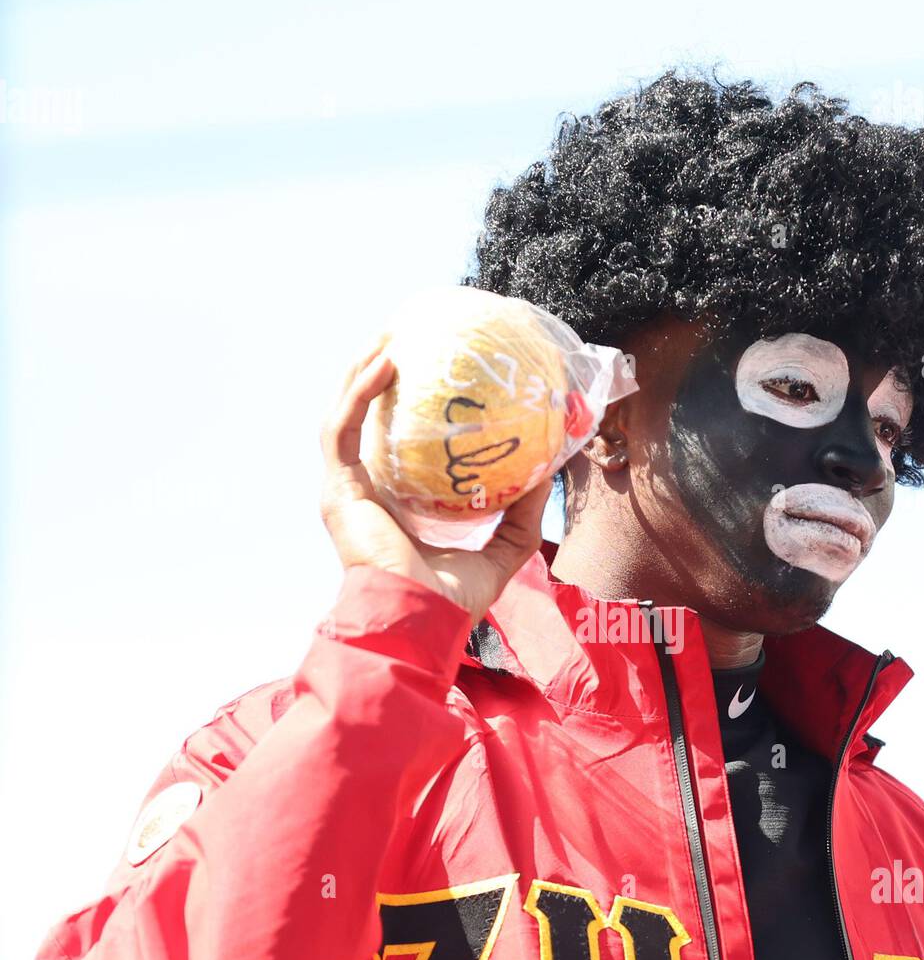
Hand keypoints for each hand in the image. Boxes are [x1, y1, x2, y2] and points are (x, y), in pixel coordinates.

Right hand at [319, 341, 550, 625]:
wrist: (420, 624)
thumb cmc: (452, 600)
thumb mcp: (502, 552)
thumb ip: (522, 515)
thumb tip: (550, 474)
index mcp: (396, 506)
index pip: (397, 446)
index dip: (409, 408)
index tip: (435, 374)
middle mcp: (365, 493)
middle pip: (364, 421)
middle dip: (378, 375)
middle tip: (409, 338)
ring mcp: (345, 491)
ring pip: (344, 415)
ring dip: (362, 371)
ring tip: (391, 336)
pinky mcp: (338, 490)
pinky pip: (342, 428)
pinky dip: (360, 392)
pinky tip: (385, 361)